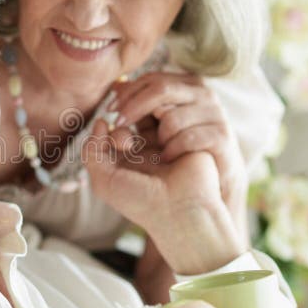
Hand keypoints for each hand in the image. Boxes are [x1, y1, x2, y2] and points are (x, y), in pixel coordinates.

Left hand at [110, 72, 249, 235]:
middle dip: (136, 110)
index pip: (137, 93)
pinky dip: (176, 145)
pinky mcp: (214, 137)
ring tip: (161, 156)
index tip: (114, 124)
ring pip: (171, 109)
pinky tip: (175, 160)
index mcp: (145, 130)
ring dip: (159, 134)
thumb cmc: (141, 201)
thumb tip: (102, 122)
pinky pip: (190, 126)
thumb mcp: (104, 178)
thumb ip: (93, 149)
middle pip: (157, 89)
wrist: (176, 218)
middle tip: (129, 139)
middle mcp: (169, 124)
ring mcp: (193, 127)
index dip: (124, 103)